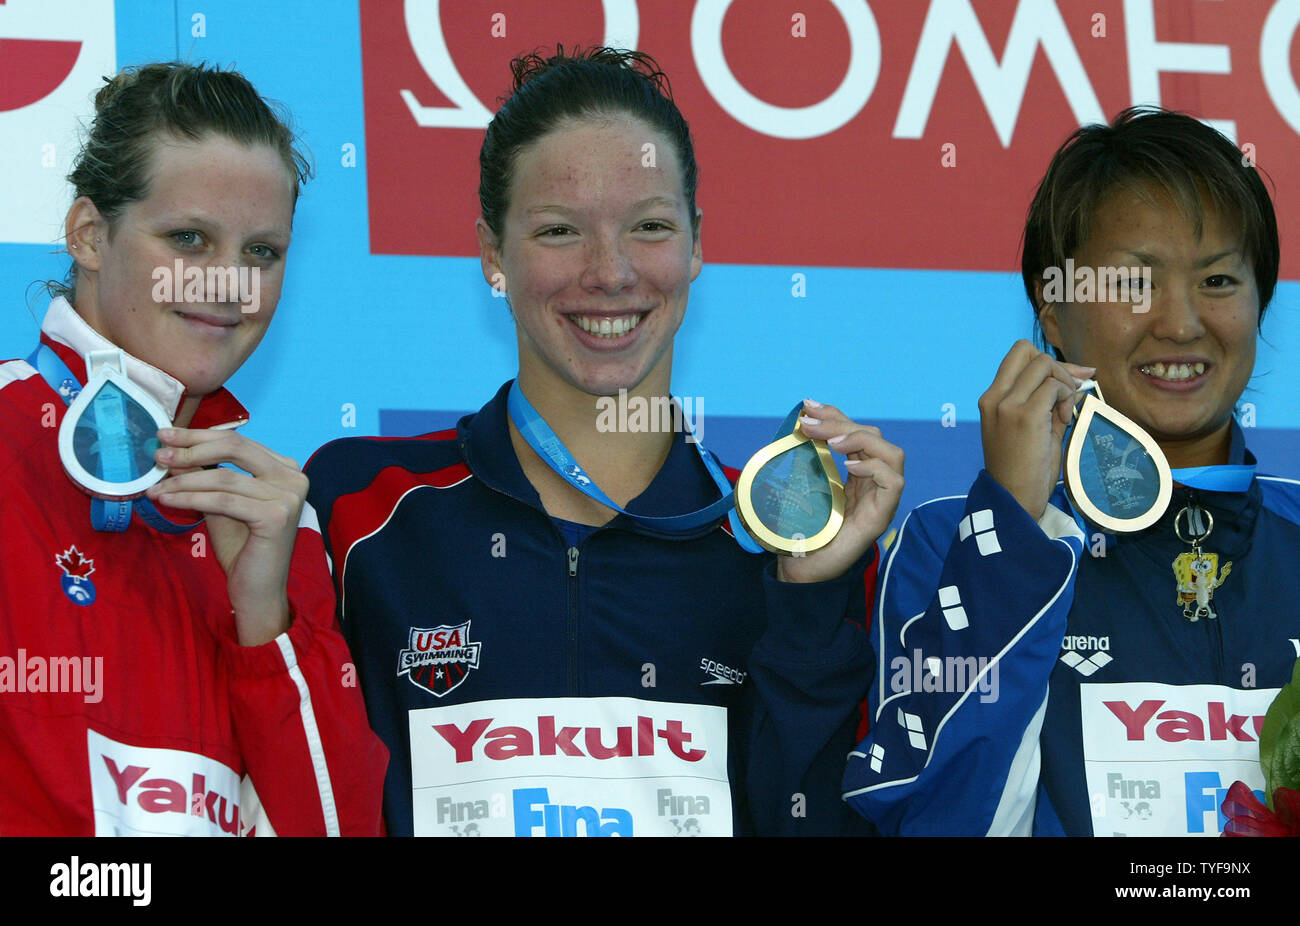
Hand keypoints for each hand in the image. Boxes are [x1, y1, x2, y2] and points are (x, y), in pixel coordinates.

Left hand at [146, 428, 308, 645]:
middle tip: (158, 454)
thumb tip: (173, 452)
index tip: (165, 435)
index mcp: (285, 469)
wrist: (258, 590)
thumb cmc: (242, 548)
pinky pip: (222, 500)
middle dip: (190, 449)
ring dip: (182, 480)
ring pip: (223, 477)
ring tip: (155, 487)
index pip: (239, 441)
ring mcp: (288, 496)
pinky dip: (189, 498)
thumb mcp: (219, 504)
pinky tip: (166, 500)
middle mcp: (293, 477)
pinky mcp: (277, 516)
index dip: (199, 436)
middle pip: (235, 448)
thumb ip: (203, 478)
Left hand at [777, 400, 903, 583]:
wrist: (804, 571)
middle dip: (841, 422)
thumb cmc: (803, 532)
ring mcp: (880, 499)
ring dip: (861, 439)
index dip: (835, 413)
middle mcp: (872, 483)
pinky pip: (894, 481)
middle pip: (873, 437)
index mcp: (855, 474)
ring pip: (892, 454)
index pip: (856, 432)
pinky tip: (849, 466)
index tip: (808, 406)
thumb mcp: (801, 487)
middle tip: (808, 424)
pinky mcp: (881, 516)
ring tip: (831, 441)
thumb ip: (805, 461)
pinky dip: (875, 467)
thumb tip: (797, 424)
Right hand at [977, 340, 1094, 519]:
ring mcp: (1007, 405)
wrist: (1014, 498)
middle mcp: (994, 397)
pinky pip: (1053, 387)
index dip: (1047, 361)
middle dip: (1056, 365)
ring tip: (1064, 410)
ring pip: (1043, 364)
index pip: (1017, 355)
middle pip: (1027, 350)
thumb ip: (1047, 401)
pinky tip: (1063, 419)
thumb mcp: (1032, 427)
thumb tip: (1079, 376)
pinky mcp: (1024, 416)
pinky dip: (1066, 397)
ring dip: (1063, 382)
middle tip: (1069, 391)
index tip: (1068, 381)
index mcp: (991, 398)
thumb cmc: (1023, 468)